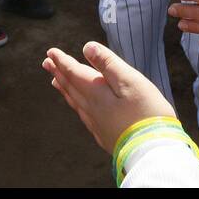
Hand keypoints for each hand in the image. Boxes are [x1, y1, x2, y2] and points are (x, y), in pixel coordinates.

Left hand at [41, 42, 175, 153]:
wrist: (152, 151)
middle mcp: (91, 109)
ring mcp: (97, 124)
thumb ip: (108, 63)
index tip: (51, 52)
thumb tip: (87, 47)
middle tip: (47, 63)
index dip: (62, 61)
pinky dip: (76, 104)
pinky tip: (79, 107)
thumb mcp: (130, 81)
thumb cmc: (146, 113)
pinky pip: (83, 115)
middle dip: (59, 73)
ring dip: (65, 89)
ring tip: (56, 81)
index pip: (74, 73)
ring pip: (75, 102)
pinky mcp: (104, 135)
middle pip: (71, 87)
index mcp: (96, 93)